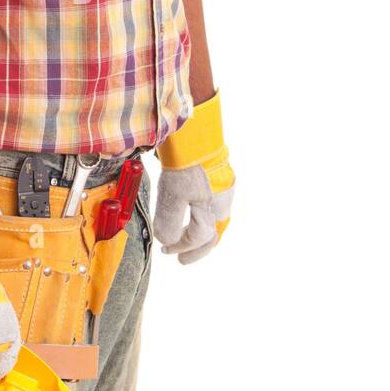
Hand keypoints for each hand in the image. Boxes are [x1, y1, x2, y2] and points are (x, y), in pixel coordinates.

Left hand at [153, 90, 235, 264]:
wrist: (195, 132)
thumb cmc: (186, 164)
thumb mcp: (173, 196)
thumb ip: (171, 222)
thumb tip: (168, 240)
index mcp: (212, 209)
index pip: (199, 237)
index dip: (182, 246)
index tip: (167, 249)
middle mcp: (221, 200)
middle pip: (215, 232)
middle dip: (199, 247)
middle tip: (184, 257)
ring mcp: (222, 187)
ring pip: (217, 218)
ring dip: (204, 232)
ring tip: (192, 239)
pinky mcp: (217, 174)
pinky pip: (214, 203)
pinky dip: (205, 215)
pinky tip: (197, 211)